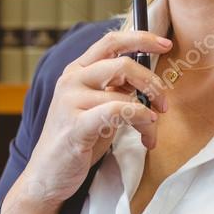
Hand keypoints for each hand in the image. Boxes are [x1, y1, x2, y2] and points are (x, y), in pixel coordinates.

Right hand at [24, 29, 171, 205]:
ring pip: (126, 95)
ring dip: (148, 115)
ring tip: (150, 133)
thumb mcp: (97, 107)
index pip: (111, 41)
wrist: (47, 176)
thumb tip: (148, 79)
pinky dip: (139, 119)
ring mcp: (70, 101)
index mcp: (77, 70)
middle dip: (153, 83)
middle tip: (163, 105)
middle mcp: (71, 80)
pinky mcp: (75, 125)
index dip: (142, 38)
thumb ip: (116, 89)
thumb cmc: (77, 141)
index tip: (165, 44)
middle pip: (123, 64)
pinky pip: (118, 111)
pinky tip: (146, 134)